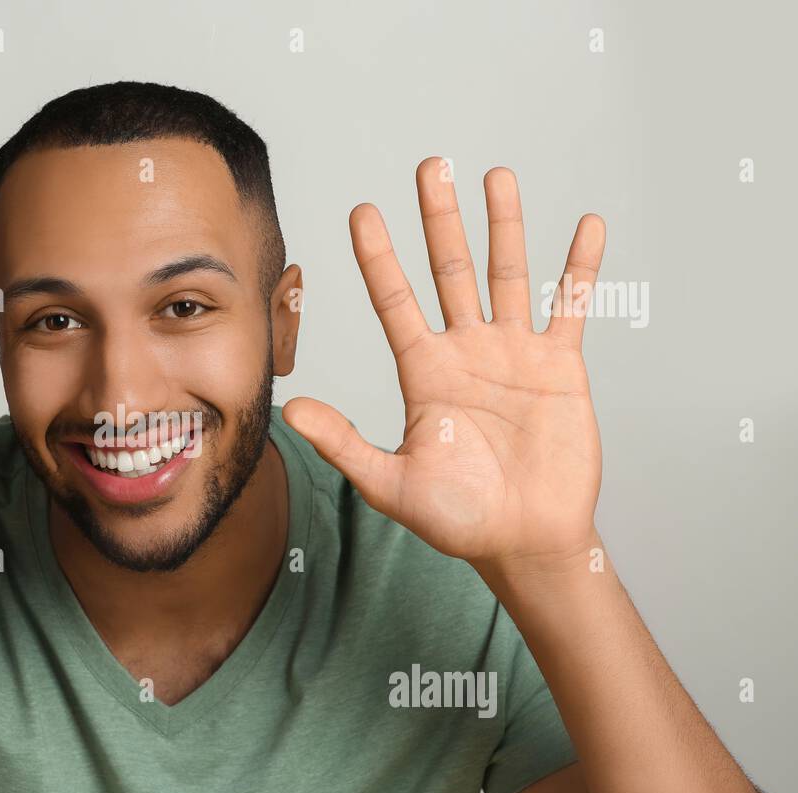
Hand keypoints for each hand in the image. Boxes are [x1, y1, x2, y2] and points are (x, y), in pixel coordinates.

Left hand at [284, 158, 605, 571]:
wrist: (525, 541)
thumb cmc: (458, 519)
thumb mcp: (390, 482)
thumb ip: (344, 443)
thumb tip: (291, 411)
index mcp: (424, 372)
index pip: (394, 300)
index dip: (377, 257)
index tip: (361, 211)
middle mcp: (465, 352)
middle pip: (448, 270)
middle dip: (439, 219)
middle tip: (430, 165)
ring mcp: (513, 354)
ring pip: (507, 274)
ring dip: (503, 225)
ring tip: (495, 175)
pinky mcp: (560, 367)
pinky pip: (571, 306)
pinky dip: (579, 267)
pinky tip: (585, 224)